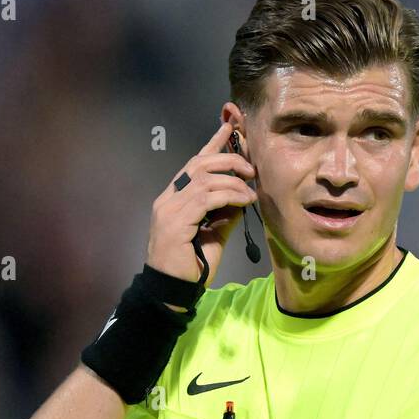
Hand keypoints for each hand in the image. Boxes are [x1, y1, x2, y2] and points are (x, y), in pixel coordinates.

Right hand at [145, 119, 257, 286]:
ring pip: (204, 179)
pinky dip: (228, 196)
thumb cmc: (191, 266)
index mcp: (174, 198)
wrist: (172, 291)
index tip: (231, 127)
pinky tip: (244, 201)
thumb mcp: (214, 234)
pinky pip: (205, 199)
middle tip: (250, 168)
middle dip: (228, 159)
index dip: (213, 143)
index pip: (194, 163)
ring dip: (232, 181)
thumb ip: (225, 213)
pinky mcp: (175, 222)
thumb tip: (243, 195)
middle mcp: (168, 198)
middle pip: (199, 164)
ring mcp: (168, 209)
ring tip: (250, 191)